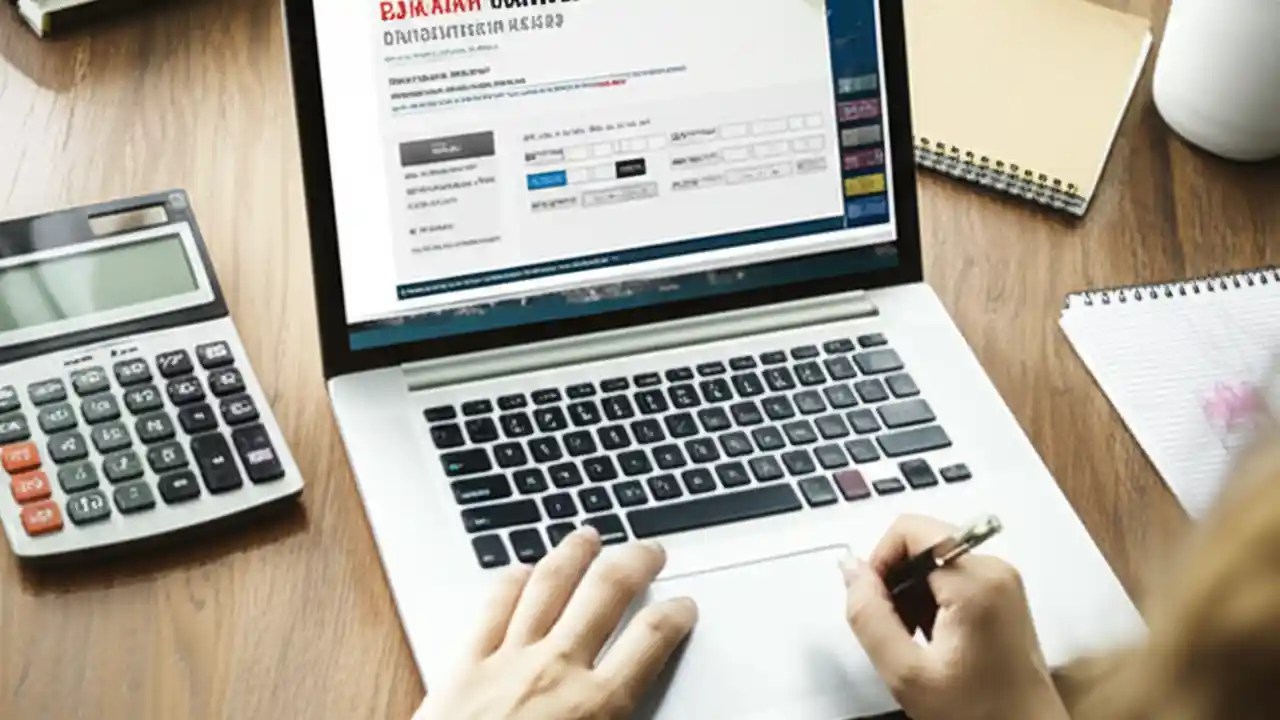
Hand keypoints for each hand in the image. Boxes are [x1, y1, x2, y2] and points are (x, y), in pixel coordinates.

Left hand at [414, 527, 696, 719]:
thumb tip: (637, 708)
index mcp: (596, 706)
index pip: (650, 639)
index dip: (674, 614)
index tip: (682, 605)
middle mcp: (556, 671)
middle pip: (606, 592)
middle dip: (635, 562)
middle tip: (649, 550)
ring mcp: (508, 660)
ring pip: (549, 585)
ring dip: (574, 553)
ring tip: (589, 536)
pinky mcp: (465, 665)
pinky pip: (493, 606)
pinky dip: (512, 580)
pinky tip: (522, 569)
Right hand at [842, 515, 1067, 719]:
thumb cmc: (979, 714)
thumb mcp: (906, 673)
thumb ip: (869, 615)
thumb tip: (851, 568)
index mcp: (976, 581)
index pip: (909, 529)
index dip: (880, 560)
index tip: (875, 600)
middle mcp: (995, 569)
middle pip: (922, 542)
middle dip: (896, 580)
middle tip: (895, 627)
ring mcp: (1003, 579)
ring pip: (935, 559)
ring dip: (913, 592)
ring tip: (916, 638)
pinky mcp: (1003, 592)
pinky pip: (953, 575)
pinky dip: (932, 599)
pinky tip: (934, 637)